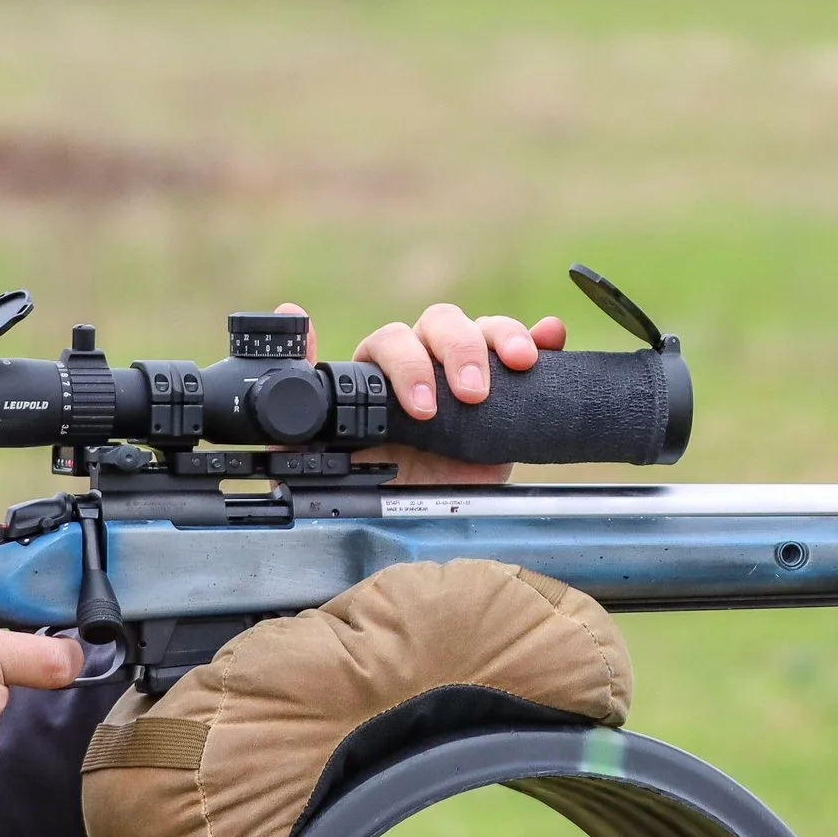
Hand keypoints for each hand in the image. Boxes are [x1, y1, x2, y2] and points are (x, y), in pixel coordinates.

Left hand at [276, 301, 567, 485]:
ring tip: (516, 366)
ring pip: (480, 327)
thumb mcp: (326, 456)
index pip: (391, 342)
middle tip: (469, 394)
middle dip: (456, 354)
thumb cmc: (377, 481)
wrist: (428, 517)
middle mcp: (424, 362)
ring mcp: (466, 368)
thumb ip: (295, 409)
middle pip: (440, 324)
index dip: (406, 363)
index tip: (423, 406)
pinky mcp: (507, 386)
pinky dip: (539, 335)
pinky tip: (550, 338)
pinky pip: (525, 344)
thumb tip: (287, 320)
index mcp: (382, 372)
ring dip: (498, 338)